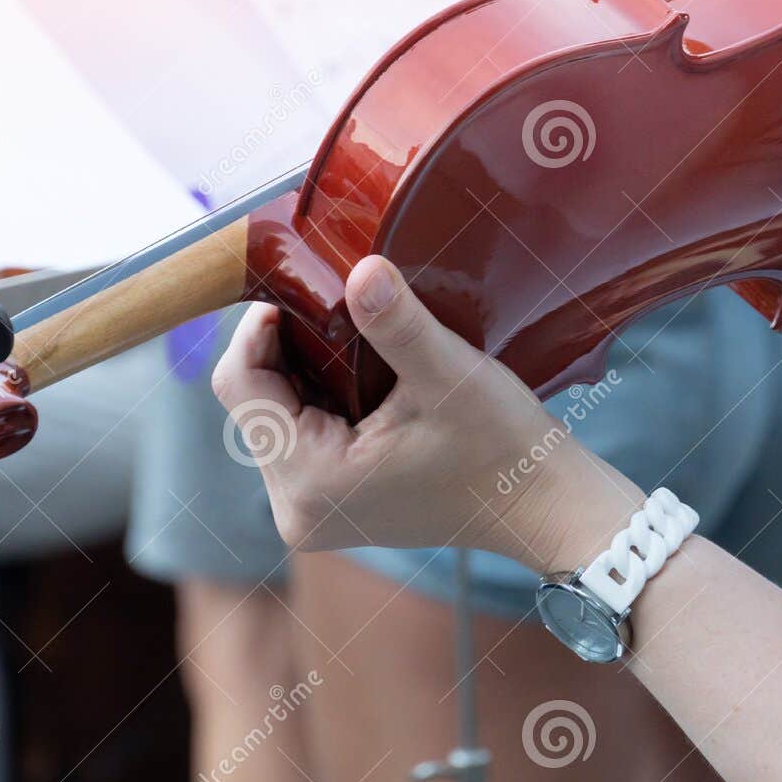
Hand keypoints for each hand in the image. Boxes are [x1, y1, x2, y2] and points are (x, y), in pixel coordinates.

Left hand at [210, 255, 641, 569]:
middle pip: (250, 400)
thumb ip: (397, 324)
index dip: (260, 326)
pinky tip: (359, 374)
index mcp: (309, 481)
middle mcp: (295, 508)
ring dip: (302, 369)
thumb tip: (361, 269)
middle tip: (333, 304)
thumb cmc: (501, 448)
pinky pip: (297, 436)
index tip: (306, 287)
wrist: (542, 506)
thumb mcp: (448, 375)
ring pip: (272, 414)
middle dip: (284, 346)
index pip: (238, 384)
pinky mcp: (330, 507)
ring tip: (352, 336)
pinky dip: (318, 397)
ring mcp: (311, 512)